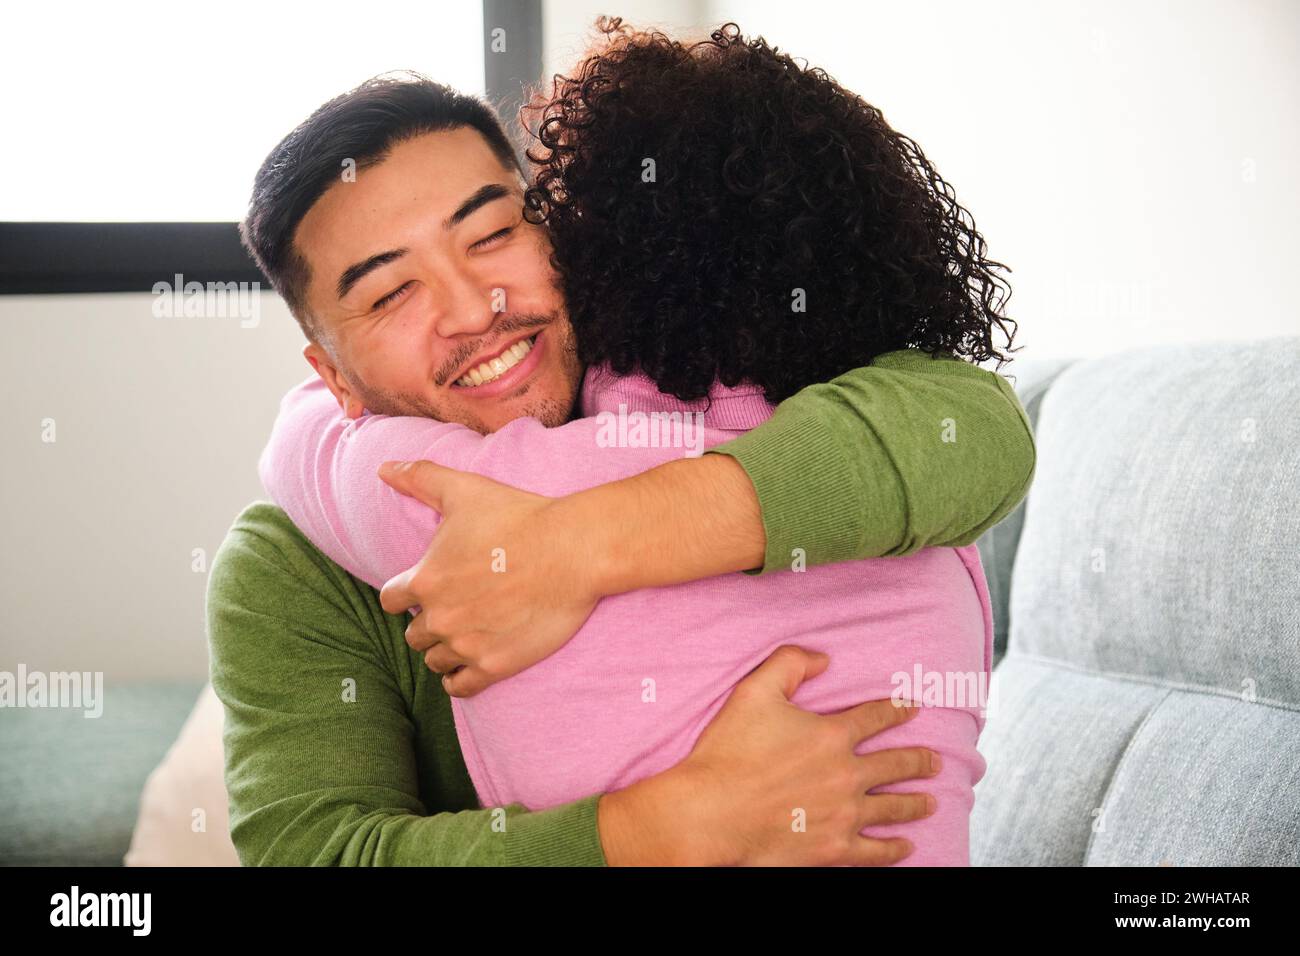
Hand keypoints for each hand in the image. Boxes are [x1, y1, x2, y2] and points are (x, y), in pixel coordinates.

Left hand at [377, 460, 601, 696]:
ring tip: (463, 636)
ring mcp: (467, 645)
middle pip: (414, 634)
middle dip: (429, 622)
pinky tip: (468, 667)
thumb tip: (383, 468)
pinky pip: (460, 686)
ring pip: (435, 661)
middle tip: (454, 610)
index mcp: (426, 580)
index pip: (391, 600)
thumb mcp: (465, 491)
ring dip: (444, 650)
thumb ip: (420, 478)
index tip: (424, 590)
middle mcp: (440, 618)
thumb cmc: (520, 517)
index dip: (404, 594)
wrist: (572, 551)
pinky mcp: (496, 665)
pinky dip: (459, 679)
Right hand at [596, 646, 939, 865]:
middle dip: (919, 760)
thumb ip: (789, 663)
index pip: (875, 717)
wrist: (711, 812)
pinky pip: (875, 850)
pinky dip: (895, 849)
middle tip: (936, 760)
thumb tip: (823, 658)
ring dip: (916, 803)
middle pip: (896, 764)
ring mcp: (844, 815)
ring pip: (894, 807)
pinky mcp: (833, 849)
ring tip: (932, 801)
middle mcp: (846, 774)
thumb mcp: (753, 691)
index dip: (897, 710)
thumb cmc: (728, 752)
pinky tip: (906, 846)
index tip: (913, 709)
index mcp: (831, 735)